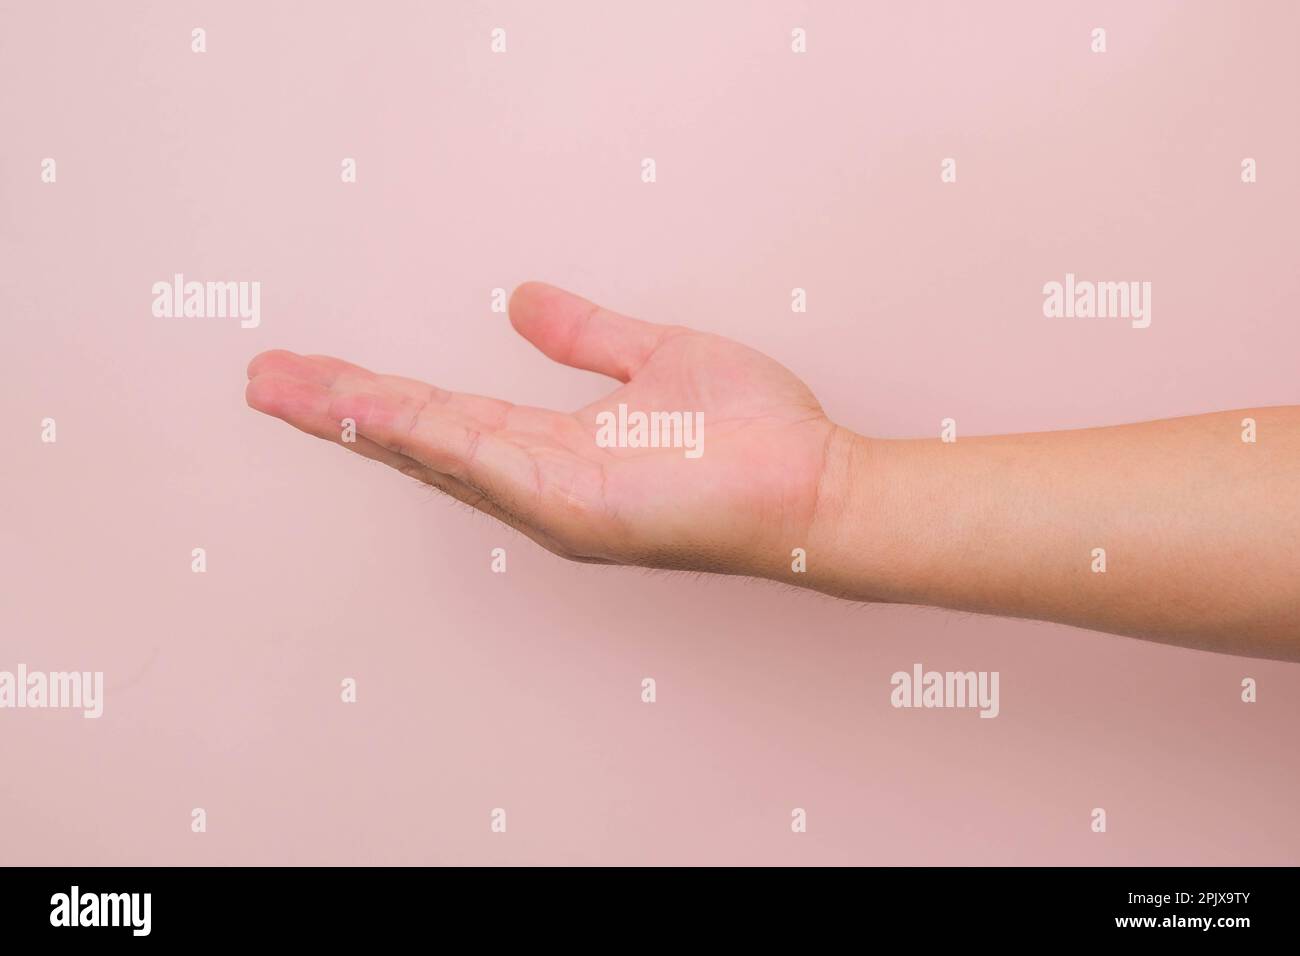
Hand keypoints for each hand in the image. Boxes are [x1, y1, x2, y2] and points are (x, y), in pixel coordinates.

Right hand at [246, 282, 844, 576]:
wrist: (817, 484)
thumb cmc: (751, 435)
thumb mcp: (656, 359)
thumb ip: (588, 336)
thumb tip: (522, 301)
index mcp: (556, 448)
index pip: (448, 415)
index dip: (381, 393)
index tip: (321, 370)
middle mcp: (542, 482)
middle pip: (423, 438)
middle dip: (342, 408)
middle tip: (266, 379)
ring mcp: (554, 500)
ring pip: (437, 448)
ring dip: (359, 416)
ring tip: (287, 388)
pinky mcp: (580, 506)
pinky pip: (489, 460)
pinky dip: (425, 434)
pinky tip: (372, 410)